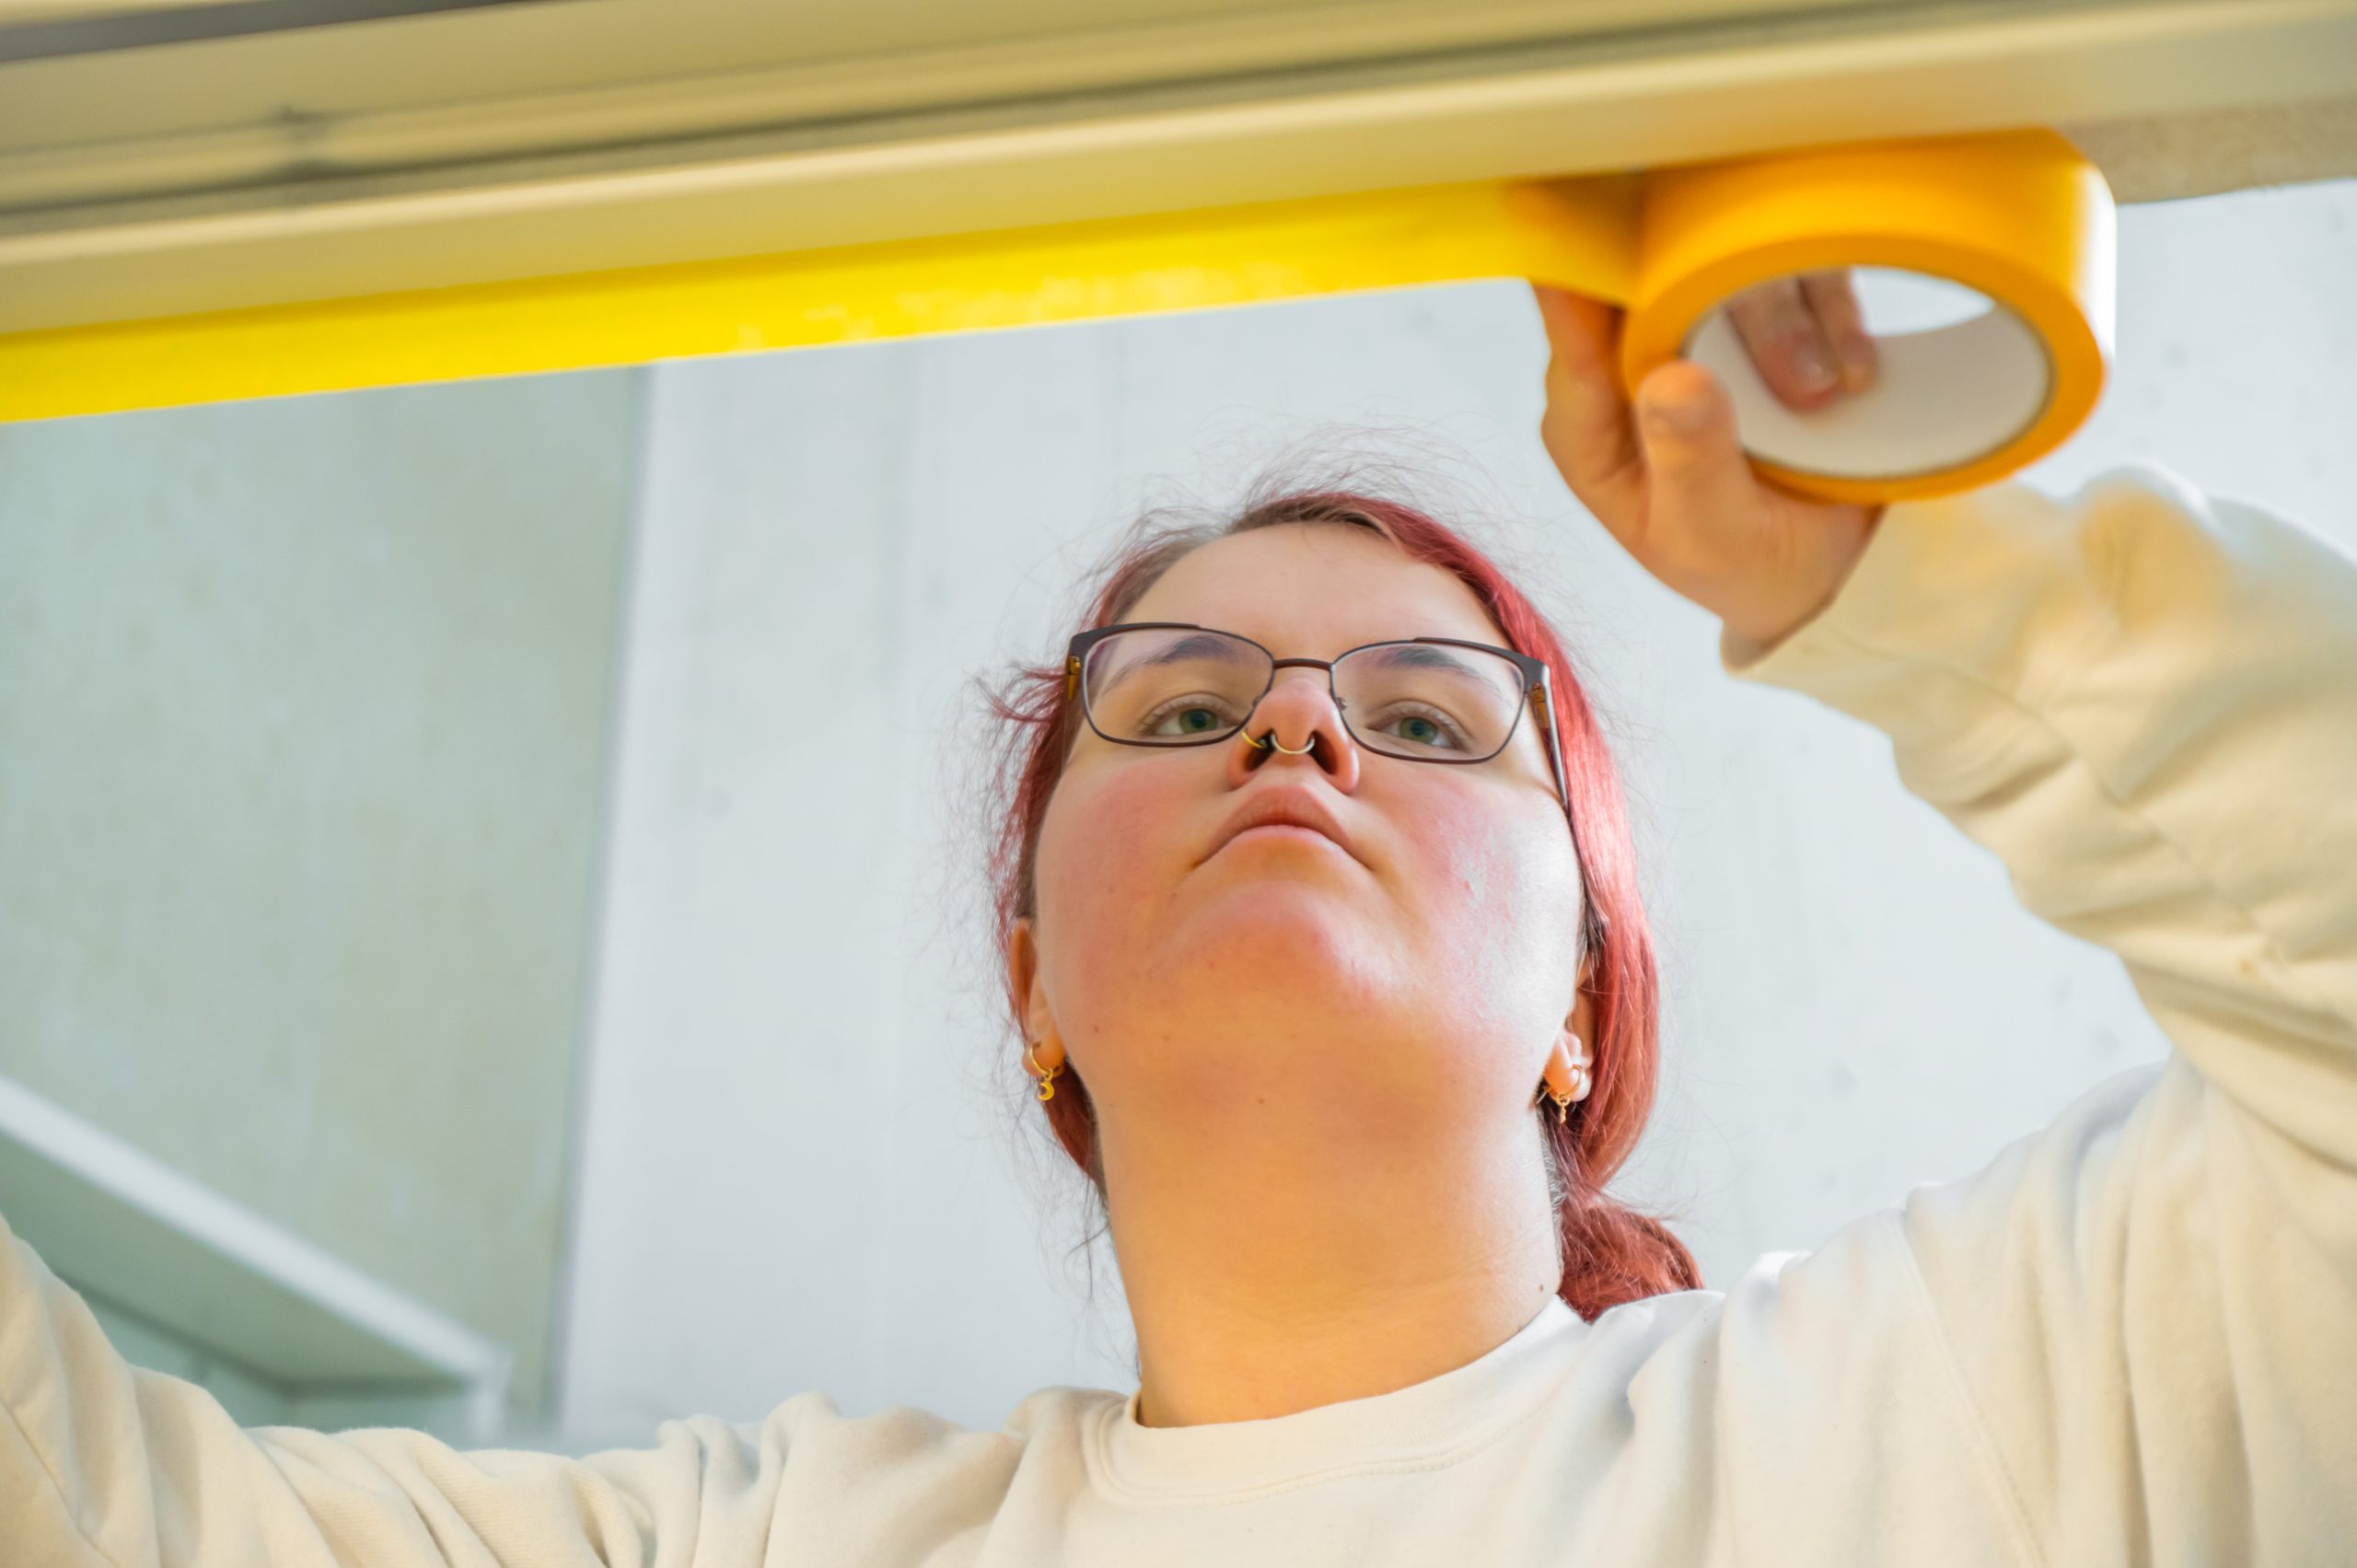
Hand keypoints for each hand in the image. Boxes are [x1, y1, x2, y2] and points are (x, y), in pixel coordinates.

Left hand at [1533, 273, 1887, 652]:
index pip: (1570, 347)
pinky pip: (1791, 269)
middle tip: (1790, 375)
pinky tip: (1854, 372)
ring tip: (1826, 395)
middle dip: (1713, 302)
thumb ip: (1689, 461)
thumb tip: (1673, 380)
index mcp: (1590, 428)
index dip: (1579, 294)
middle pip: (1645, 283)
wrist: (1829, 564)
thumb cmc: (1745, 560)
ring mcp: (1696, 328)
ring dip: (1789, 317)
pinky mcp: (1759, 308)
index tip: (1604, 259)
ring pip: (1725, 266)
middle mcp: (1629, 366)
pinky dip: (1830, 308)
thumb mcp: (1715, 533)